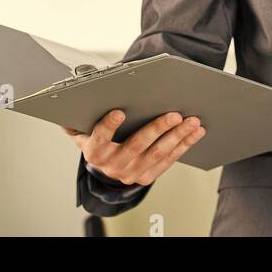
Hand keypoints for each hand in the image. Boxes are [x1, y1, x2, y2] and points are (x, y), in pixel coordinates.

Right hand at [63, 110, 205, 186]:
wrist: (104, 167)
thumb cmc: (96, 138)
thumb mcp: (83, 127)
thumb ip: (79, 114)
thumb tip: (75, 94)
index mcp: (94, 151)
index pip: (99, 138)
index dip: (108, 126)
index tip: (118, 112)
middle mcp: (112, 165)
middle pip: (137, 145)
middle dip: (158, 129)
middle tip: (174, 115)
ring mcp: (131, 173)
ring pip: (158, 153)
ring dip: (178, 137)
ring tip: (192, 121)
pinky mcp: (147, 177)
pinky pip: (169, 160)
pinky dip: (184, 145)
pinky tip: (196, 132)